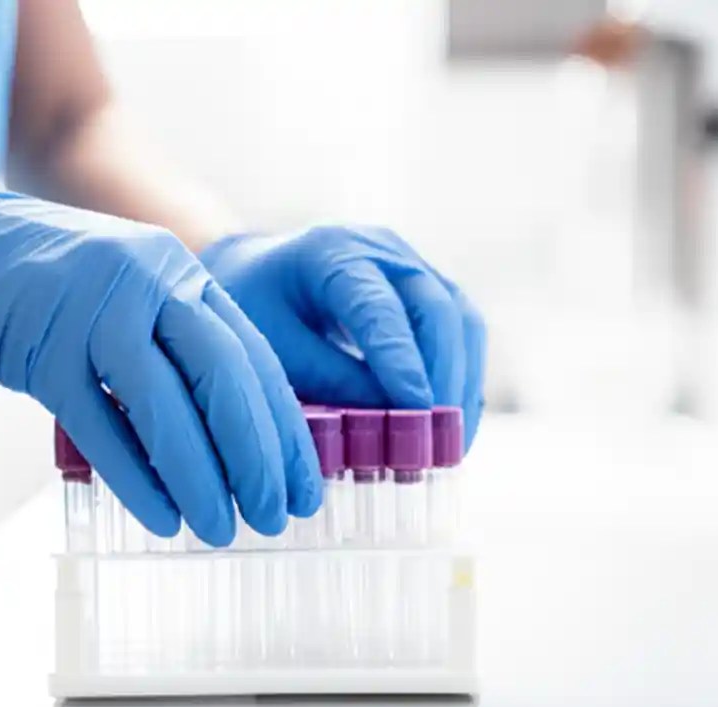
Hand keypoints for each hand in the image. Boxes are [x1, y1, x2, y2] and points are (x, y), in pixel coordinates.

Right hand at [0, 156, 321, 545]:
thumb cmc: (32, 277)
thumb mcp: (117, 289)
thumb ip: (166, 339)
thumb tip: (218, 430)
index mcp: (173, 268)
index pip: (249, 353)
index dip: (282, 426)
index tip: (305, 484)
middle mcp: (145, 281)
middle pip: (223, 375)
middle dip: (258, 454)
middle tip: (278, 515)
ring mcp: (91, 311)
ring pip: (165, 405)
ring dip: (202, 477)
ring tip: (222, 531)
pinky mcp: (40, 348)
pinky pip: (99, 425)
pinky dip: (135, 478)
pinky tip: (161, 518)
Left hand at [201, 226, 485, 448]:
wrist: (257, 272)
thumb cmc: (255, 306)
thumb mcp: (272, 344)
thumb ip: (327, 377)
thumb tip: (391, 419)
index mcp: (333, 253)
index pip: (378, 307)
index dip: (400, 359)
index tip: (417, 409)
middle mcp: (383, 250)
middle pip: (436, 309)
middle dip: (444, 377)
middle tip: (438, 439)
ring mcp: (411, 267)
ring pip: (461, 321)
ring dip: (462, 383)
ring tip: (450, 444)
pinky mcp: (426, 292)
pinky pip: (460, 333)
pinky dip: (460, 379)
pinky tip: (451, 427)